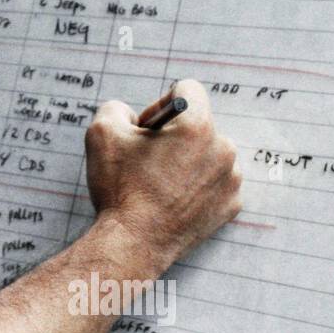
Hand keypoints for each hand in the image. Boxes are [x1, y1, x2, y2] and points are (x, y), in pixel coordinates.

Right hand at [84, 79, 242, 271]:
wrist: (133, 243)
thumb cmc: (119, 188)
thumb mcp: (102, 132)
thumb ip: (117, 108)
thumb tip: (132, 117)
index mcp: (197, 125)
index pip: (188, 89)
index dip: (159, 104)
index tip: (144, 129)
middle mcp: (223, 149)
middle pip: (198, 124)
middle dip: (173, 136)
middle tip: (146, 160)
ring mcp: (230, 180)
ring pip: (208, 154)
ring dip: (185, 161)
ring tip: (158, 183)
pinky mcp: (231, 205)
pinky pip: (214, 182)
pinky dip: (195, 186)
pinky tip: (172, 199)